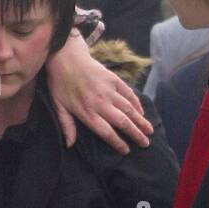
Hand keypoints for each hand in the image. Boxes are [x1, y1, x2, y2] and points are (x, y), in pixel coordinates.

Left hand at [45, 31, 152, 152]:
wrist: (66, 57)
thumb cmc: (60, 84)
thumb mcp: (59, 106)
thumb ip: (66, 126)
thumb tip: (69, 145)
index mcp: (87, 112)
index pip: (106, 132)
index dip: (118, 143)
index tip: (126, 150)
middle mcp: (100, 103)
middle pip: (122, 122)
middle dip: (136, 134)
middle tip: (145, 144)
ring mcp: (109, 90)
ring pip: (129, 109)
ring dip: (140, 121)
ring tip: (150, 130)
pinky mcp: (113, 79)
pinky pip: (128, 93)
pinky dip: (137, 103)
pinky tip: (142, 112)